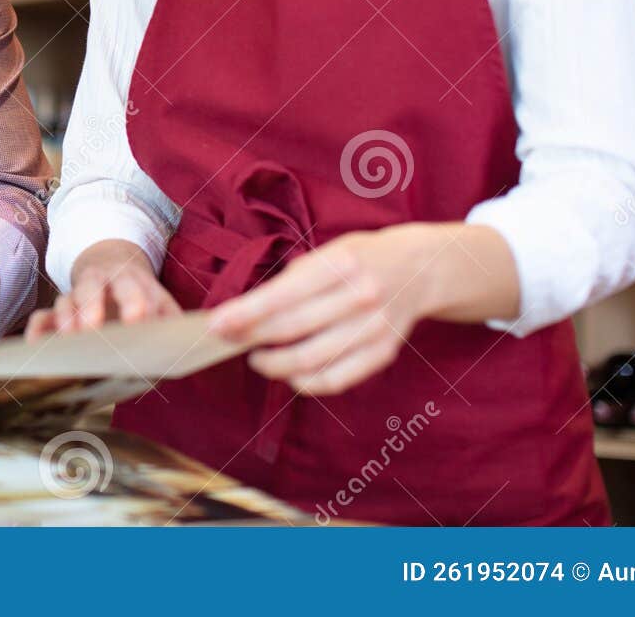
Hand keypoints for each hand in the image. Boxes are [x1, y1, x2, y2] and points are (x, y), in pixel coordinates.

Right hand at [25, 238, 180, 339]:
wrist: (112, 263)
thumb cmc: (142, 295)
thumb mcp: (162, 301)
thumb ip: (173, 319)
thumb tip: (189, 342)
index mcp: (130, 280)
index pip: (132, 288)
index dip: (134, 302)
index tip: (138, 321)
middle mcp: (99, 283)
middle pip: (91, 289)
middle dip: (91, 308)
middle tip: (92, 331)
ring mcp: (75, 296)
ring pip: (64, 301)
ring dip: (65, 320)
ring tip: (68, 341)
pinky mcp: (57, 311)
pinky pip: (42, 318)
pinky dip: (37, 331)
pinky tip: (36, 347)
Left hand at [208, 224, 443, 395]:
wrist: (418, 269)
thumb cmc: (359, 258)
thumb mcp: (326, 252)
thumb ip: (290, 280)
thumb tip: (243, 312)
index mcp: (342, 264)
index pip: (284, 296)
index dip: (245, 313)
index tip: (216, 324)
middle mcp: (361, 297)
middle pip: (292, 329)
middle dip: (251, 338)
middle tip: (226, 340)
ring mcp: (375, 329)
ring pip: (310, 360)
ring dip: (274, 364)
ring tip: (256, 357)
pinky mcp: (383, 354)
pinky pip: (335, 380)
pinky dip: (304, 382)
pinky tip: (288, 372)